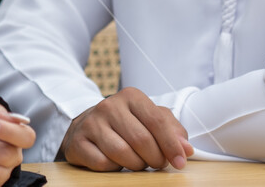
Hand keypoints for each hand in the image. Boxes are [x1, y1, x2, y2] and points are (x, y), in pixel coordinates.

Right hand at [59, 87, 193, 171]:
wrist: (87, 124)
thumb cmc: (126, 123)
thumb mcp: (150, 119)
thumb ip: (172, 130)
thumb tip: (186, 149)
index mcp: (131, 96)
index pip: (156, 121)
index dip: (171, 145)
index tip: (180, 162)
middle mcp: (108, 106)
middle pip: (141, 140)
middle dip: (154, 158)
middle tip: (156, 163)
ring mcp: (91, 123)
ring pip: (122, 153)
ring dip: (136, 165)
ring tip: (138, 162)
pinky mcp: (78, 142)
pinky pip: (103, 163)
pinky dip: (114, 168)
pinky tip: (116, 161)